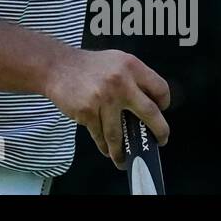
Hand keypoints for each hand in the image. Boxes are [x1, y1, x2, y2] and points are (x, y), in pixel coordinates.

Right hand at [44, 47, 170, 169]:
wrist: (56, 66)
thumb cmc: (88, 66)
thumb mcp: (116, 61)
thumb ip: (134, 78)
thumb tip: (152, 104)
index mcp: (131, 66)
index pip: (160, 88)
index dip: (163, 103)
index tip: (161, 111)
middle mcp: (121, 82)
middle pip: (150, 113)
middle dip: (159, 131)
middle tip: (160, 141)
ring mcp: (104, 99)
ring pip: (121, 133)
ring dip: (124, 150)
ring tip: (126, 159)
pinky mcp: (88, 112)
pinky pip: (100, 135)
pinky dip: (104, 146)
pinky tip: (107, 149)